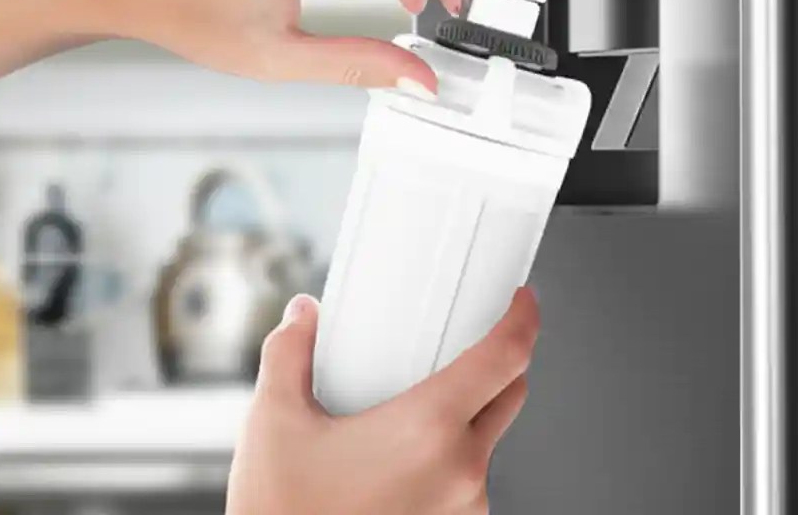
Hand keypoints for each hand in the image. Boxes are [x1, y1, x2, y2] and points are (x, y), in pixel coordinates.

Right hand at [227, 288, 538, 514]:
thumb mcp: (274, 424)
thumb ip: (289, 355)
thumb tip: (301, 317)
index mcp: (430, 428)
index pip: (505, 357)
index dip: (522, 319)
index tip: (521, 302)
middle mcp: (462, 470)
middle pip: (508, 396)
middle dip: (496, 364)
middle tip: (464, 345)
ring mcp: (464, 508)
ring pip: (486, 441)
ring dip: (466, 419)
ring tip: (413, 413)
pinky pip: (468, 481)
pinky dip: (449, 460)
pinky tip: (407, 459)